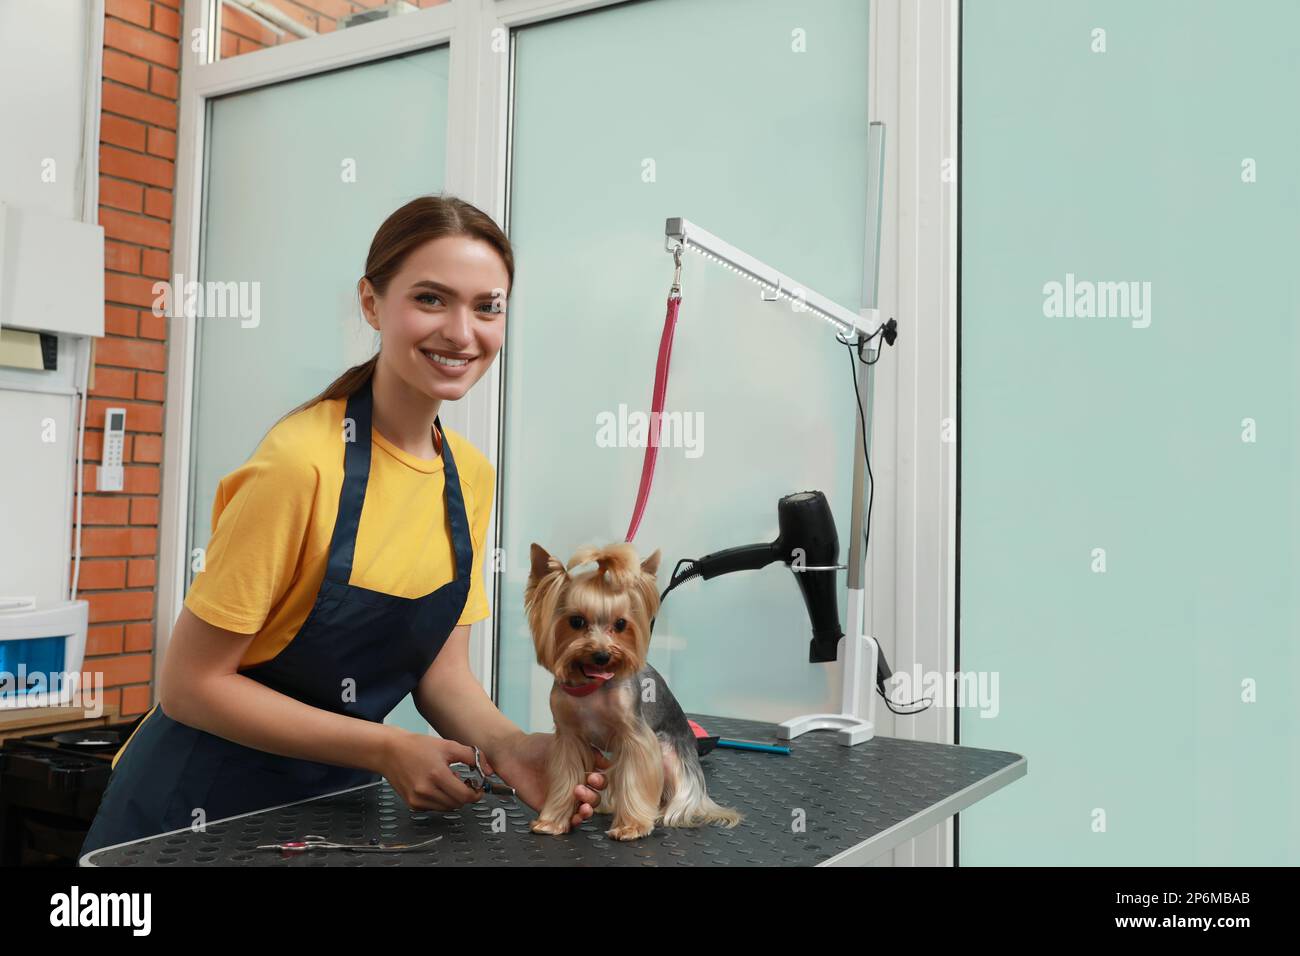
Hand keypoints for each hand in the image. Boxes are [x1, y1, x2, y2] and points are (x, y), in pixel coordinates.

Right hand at [378, 730, 485, 811]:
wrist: (390, 751)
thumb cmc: (416, 746)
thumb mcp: (448, 745)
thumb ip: (472, 756)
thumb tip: (488, 769)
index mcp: (437, 775)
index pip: (465, 796)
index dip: (476, 793)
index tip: (478, 788)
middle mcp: (426, 790)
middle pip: (457, 804)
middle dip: (466, 795)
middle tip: (465, 783)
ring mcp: (418, 799)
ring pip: (447, 808)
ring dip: (453, 798)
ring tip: (449, 782)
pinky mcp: (412, 804)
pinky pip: (434, 808)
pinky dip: (440, 800)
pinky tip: (436, 787)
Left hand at [487, 732, 609, 826]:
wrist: (513, 754)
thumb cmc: (537, 745)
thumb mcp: (566, 743)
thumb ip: (588, 751)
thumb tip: (606, 760)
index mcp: (581, 771)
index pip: (599, 782)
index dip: (600, 782)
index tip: (593, 778)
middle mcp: (574, 786)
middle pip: (594, 799)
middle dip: (592, 798)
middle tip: (580, 791)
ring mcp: (563, 799)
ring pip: (582, 812)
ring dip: (586, 813)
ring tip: (582, 809)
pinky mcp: (550, 810)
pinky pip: (564, 822)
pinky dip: (571, 824)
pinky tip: (573, 820)